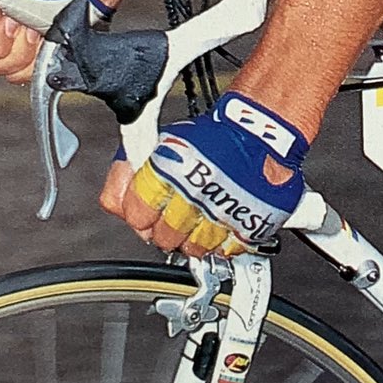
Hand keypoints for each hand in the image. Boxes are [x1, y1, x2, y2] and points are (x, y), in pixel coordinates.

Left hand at [103, 92, 307, 256]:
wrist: (264, 132)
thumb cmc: (218, 136)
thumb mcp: (166, 144)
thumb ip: (134, 171)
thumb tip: (118, 199)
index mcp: (169, 169)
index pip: (133, 213)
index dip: (136, 213)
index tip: (143, 211)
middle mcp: (194, 194)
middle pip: (162, 238)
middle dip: (164, 230)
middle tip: (174, 216)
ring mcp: (223, 213)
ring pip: (193, 250)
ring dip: (192, 239)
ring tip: (199, 219)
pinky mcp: (251, 225)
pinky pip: (226, 250)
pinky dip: (223, 242)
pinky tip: (221, 223)